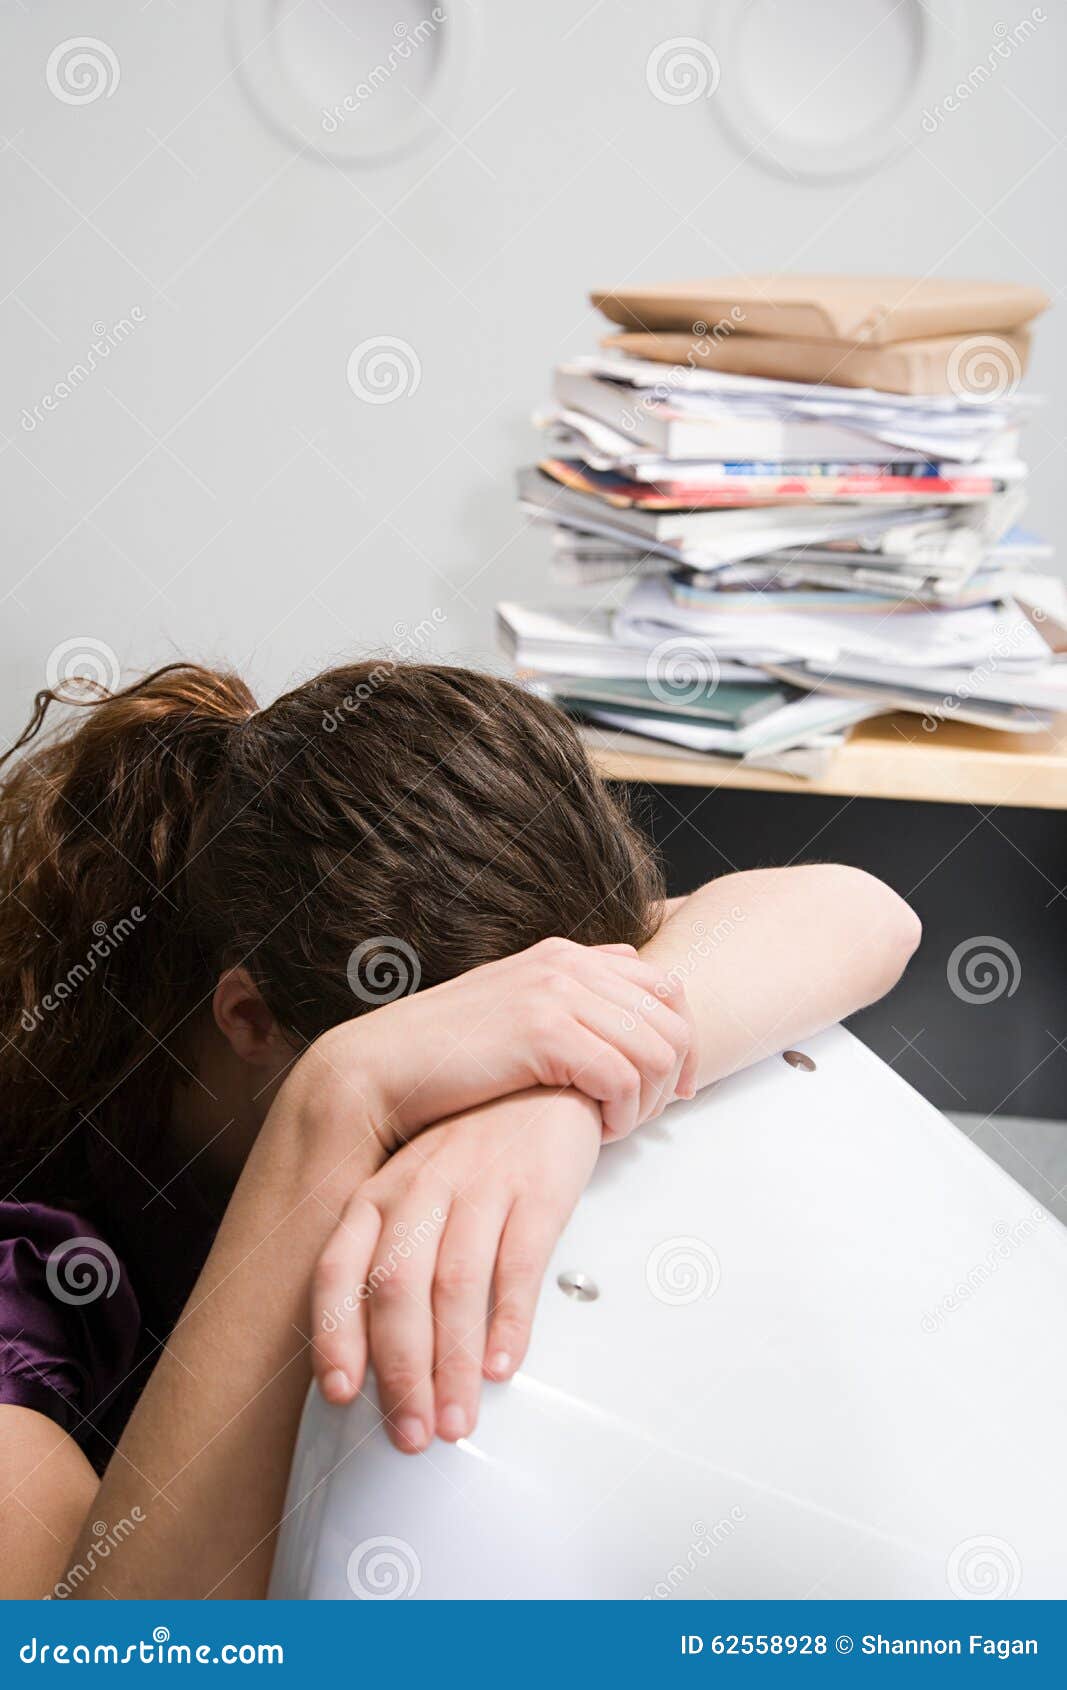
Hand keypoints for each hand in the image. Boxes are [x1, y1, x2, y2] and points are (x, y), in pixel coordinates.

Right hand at [300, 936, 696, 1148]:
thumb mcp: (515, 1009)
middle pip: (673, 1017)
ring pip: (656, 1050)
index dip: (681, 1039)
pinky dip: (623, 1113)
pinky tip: (599, 1131)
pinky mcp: (544, 1032)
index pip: (666, 985)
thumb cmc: (446, 1055)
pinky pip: (623, 1076)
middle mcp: (567, 964)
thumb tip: (624, 987)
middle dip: (673, 1075)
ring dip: (648, 1100)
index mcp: (565, 955)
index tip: (672, 1087)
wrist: (381, 1070)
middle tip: (649, 1117)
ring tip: (616, 1127)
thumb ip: (567, 996)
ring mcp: (557, 993)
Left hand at [309, 1087, 601, 1450]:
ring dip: (452, 1363)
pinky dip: (508, 1321)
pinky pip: (518, 1262)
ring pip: (454, 1284)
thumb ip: (397, 1259)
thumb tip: (381, 1359)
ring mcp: (480, 1183)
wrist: (549, 1083)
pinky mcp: (537, 1187)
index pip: (339, 1268)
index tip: (341, 1395)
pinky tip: (502, 1365)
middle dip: (401, 1371)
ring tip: (456, 1420)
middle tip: (411, 1433)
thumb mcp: (421, 1193)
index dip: (335, 1335)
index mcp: (381, 1193)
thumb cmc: (479, 1149)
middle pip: (396, 1287)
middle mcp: (421, 1185)